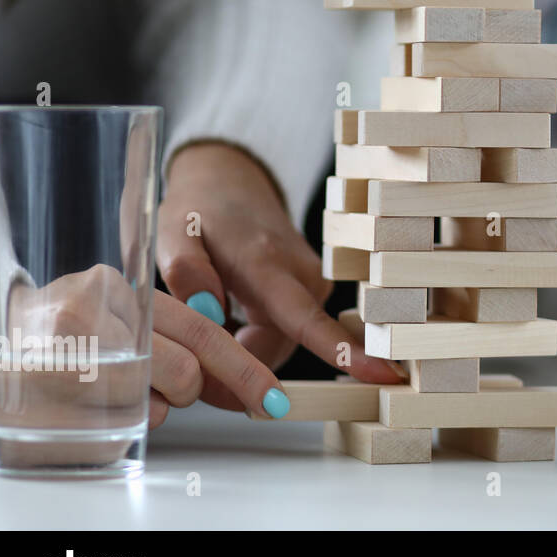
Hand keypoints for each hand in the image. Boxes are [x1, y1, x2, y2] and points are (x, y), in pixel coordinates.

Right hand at [5, 265, 286, 440]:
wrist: (0, 345)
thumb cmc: (66, 335)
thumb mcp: (123, 316)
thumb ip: (178, 337)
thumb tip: (240, 382)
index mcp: (117, 290)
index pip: (203, 333)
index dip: (245, 371)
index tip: (272, 399)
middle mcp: (87, 320)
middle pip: (183, 375)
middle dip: (186, 390)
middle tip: (165, 386)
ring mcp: (58, 364)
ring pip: (150, 409)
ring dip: (148, 410)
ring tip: (113, 389)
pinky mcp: (38, 409)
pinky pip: (111, 436)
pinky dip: (113, 430)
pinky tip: (89, 408)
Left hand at [157, 142, 402, 404]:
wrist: (229, 182)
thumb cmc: (200, 210)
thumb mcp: (173, 232)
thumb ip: (185, 272)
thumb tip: (208, 312)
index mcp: (267, 263)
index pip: (306, 319)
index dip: (340, 351)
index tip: (383, 374)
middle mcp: (303, 276)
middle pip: (275, 351)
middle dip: (232, 368)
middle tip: (188, 358)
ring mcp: (314, 284)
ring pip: (277, 346)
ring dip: (240, 351)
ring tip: (205, 321)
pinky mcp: (314, 292)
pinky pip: (283, 335)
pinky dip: (251, 339)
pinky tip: (227, 319)